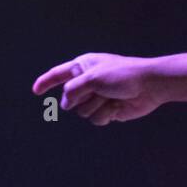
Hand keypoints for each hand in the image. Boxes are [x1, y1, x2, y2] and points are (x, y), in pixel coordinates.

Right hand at [32, 53, 164, 124]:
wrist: (150, 86)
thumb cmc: (123, 75)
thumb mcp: (92, 77)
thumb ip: (72, 90)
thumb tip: (66, 104)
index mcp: (83, 67)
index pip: (59, 75)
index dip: (46, 82)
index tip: (35, 91)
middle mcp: (88, 82)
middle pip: (69, 100)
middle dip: (82, 99)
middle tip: (99, 91)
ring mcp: (97, 97)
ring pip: (81, 112)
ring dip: (96, 106)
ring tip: (111, 97)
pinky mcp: (106, 110)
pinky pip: (94, 119)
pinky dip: (105, 115)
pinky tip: (117, 107)